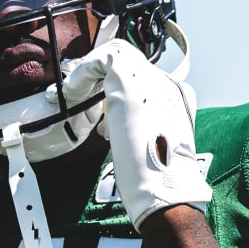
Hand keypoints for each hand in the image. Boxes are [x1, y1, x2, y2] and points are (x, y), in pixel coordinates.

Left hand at [63, 40, 211, 230]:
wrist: (167, 193)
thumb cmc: (155, 181)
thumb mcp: (149, 147)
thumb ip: (137, 129)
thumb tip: (114, 126)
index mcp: (177, 99)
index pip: (142, 76)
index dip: (113, 83)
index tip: (93, 101)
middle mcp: (168, 85)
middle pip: (129, 59)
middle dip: (98, 70)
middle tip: (76, 87)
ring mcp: (151, 83)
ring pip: (116, 54)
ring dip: (89, 70)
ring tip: (71, 91)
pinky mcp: (132, 87)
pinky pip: (103, 60)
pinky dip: (83, 72)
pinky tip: (72, 92)